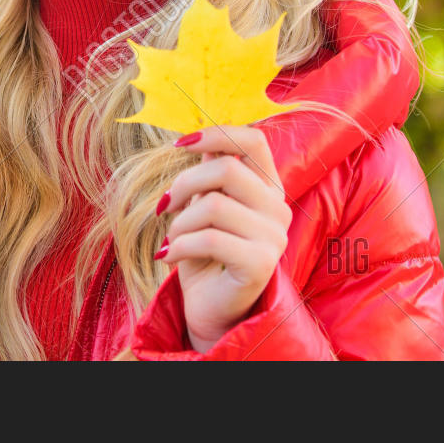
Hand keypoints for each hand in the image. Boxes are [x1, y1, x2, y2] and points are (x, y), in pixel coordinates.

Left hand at [156, 124, 291, 352]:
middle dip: (184, 183)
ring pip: (214, 206)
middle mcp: (278, 209)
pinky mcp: (260, 264)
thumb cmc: (206, 254)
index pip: (254, 140)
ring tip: (172, 238)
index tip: (179, 144)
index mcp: (267, 188)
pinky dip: (179, 246)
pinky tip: (169, 256)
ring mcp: (273, 237)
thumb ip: (208, 174)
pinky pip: (211, 240)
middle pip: (227, 169)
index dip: (216, 134)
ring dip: (180, 222)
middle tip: (165, 205)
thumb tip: (195, 135)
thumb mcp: (204, 205)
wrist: (211, 308)